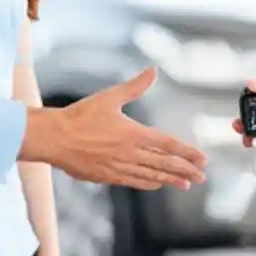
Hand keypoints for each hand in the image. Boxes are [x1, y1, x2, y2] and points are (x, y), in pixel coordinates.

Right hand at [23, 67, 206, 190]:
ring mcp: (118, 168)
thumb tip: (153, 71)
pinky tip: (157, 184)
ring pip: (150, 175)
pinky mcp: (106, 176)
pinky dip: (148, 183)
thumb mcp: (109, 97)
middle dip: (185, 170)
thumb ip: (135, 86)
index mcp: (133, 134)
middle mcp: (129, 153)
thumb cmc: (79, 116)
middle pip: (163, 164)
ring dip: (170, 180)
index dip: (186, 152)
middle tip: (201, 177)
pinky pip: (133, 182)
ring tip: (186, 184)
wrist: (53, 138)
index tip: (202, 159)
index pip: (167, 144)